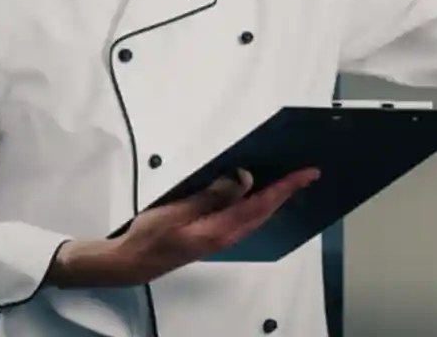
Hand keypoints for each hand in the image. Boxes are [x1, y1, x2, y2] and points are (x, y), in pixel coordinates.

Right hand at [46, 167, 319, 287]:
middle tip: (307, 173)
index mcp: (220, 230)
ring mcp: (220, 238)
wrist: (129, 263)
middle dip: (288, 192)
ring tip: (290, 180)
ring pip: (256, 215)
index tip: (307, 173)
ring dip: (274, 198)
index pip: (262, 204)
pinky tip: (257, 194)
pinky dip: (257, 204)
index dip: (286, 187)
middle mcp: (226, 236)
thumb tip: (245, 178)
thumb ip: (212, 195)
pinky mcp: (213, 236)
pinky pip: (244, 218)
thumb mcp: (177, 211)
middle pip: (265, 211)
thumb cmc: (149, 237)